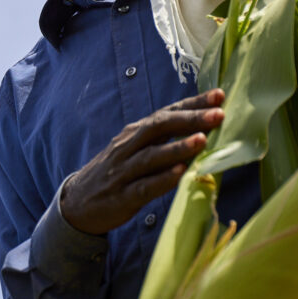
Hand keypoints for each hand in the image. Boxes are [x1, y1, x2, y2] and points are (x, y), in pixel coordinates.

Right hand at [59, 89, 225, 235]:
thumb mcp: (135, 151)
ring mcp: (124, 171)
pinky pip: (144, 187)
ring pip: (152, 156)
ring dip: (178, 147)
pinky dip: (163, 179)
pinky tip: (181, 173)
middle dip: (190, 119)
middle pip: (160, 127)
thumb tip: (203, 131)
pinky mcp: (122, 196)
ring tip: (203, 139)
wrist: (78, 203)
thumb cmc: (117, 173)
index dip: (193, 104)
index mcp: (135, 133)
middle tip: (218, 114)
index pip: (167, 113)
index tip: (219, 95)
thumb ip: (163, 142)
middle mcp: (129, 147)